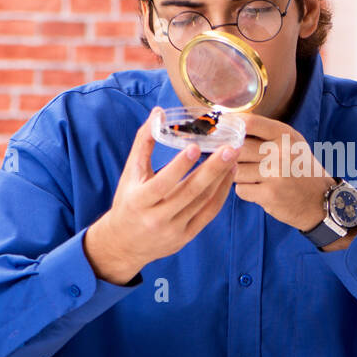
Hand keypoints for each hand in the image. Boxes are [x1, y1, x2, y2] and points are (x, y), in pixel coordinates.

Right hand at [83, 106, 238, 283]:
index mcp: (139, 201)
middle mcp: (157, 218)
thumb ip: (143, 142)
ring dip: (221, 179)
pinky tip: (229, 176)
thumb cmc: (128, 201)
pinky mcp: (186, 236)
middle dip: (212, 170)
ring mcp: (174, 230)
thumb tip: (158, 113)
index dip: (179, 166)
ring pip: (203, 203)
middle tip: (230, 149)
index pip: (162, 183)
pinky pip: (209, 214)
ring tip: (233, 158)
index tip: (196, 146)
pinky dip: (221, 194)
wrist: (124, 244)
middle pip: (190, 193)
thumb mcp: (130, 173)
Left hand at [232, 112, 333, 231]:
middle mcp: (281, 152)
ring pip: (235, 170)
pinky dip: (245, 190)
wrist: (321, 200)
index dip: (231, 125)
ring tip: (251, 176)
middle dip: (229, 154)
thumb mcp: (292, 143)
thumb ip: (266, 134)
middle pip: (237, 148)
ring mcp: (275, 174)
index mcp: (285, 135)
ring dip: (238, 174)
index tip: (221, 128)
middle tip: (228, 157)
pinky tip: (258, 189)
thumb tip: (230, 125)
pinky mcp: (269, 195)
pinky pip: (241, 189)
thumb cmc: (301, 169)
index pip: (250, 123)